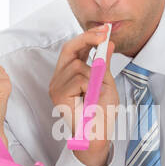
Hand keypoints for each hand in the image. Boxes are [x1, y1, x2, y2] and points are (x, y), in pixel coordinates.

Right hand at [48, 26, 118, 165]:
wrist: (98, 136)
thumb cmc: (101, 114)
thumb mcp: (106, 83)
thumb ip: (104, 64)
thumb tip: (108, 42)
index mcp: (68, 75)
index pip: (74, 48)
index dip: (88, 36)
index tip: (104, 29)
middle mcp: (59, 79)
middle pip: (69, 48)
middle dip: (87, 38)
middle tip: (104, 34)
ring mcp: (56, 86)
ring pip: (78, 66)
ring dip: (94, 77)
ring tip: (95, 94)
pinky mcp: (58, 94)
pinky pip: (79, 79)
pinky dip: (90, 86)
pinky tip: (89, 99)